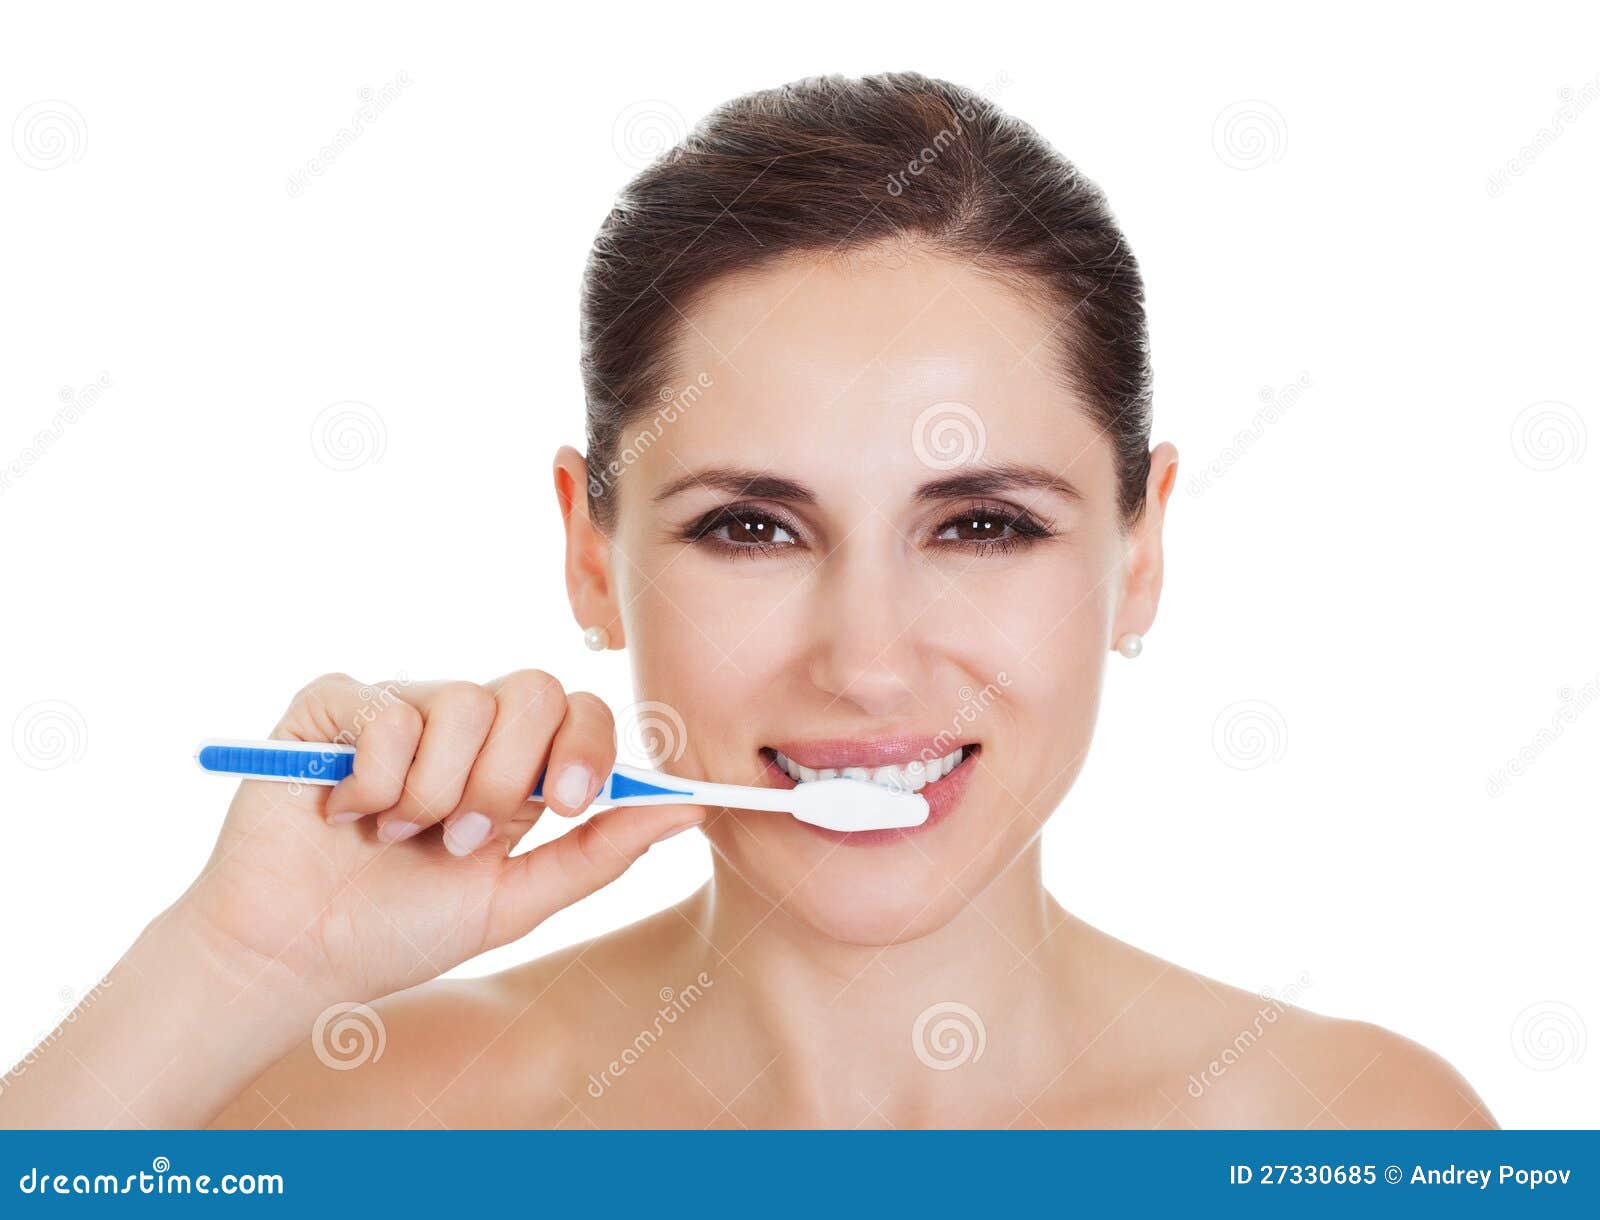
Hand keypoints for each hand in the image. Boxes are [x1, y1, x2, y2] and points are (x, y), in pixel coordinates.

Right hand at [173, 671, 703, 1008]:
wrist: (293, 957)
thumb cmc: (400, 930)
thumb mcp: (514, 901)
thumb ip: (600, 853)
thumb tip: (693, 809)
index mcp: (515, 765)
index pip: (580, 710)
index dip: (586, 748)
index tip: (571, 806)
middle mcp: (464, 726)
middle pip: (534, 690)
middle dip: (507, 777)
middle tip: (463, 839)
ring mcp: (400, 707)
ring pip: (463, 701)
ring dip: (433, 791)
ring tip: (394, 835)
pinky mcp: (334, 703)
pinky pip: (386, 709)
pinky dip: (372, 778)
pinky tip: (344, 813)